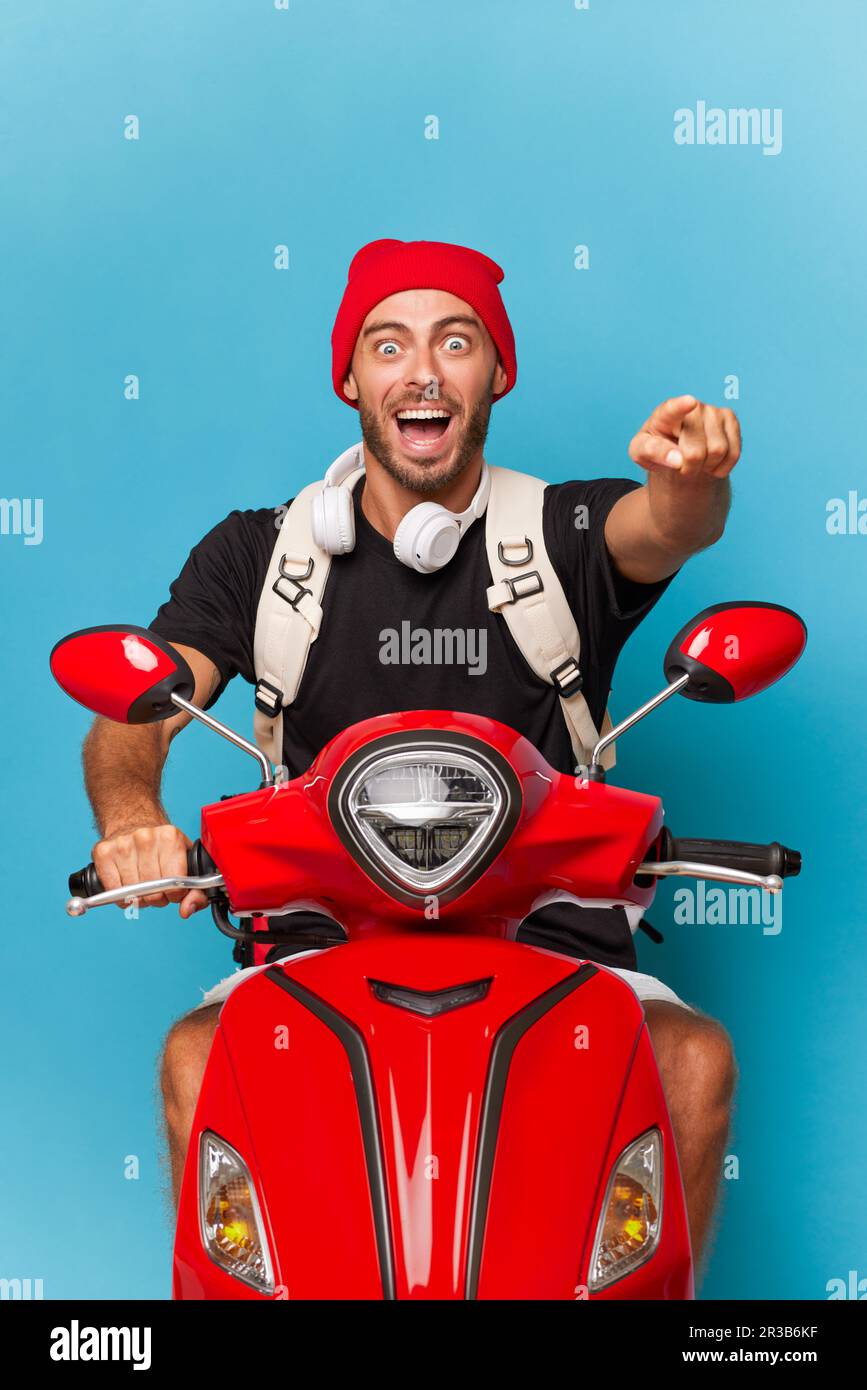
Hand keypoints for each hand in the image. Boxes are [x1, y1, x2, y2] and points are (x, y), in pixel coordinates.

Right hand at [91, 823, 207, 917]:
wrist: (133, 820)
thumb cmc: (162, 847)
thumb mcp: (187, 862)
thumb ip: (197, 892)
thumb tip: (186, 910)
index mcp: (170, 838)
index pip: (174, 885)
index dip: (174, 895)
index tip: (172, 890)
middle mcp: (145, 838)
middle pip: (152, 892)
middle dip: (156, 897)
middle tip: (156, 888)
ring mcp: (122, 844)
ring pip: (132, 894)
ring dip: (137, 898)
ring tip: (142, 885)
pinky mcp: (103, 852)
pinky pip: (112, 891)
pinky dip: (119, 896)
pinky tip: (126, 885)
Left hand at [628, 395, 741, 479]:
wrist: (678, 450)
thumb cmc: (657, 449)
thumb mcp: (642, 454)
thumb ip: (654, 454)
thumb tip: (678, 459)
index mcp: (664, 414)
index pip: (672, 410)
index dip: (681, 406)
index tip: (690, 403)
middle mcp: (692, 407)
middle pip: (697, 450)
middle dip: (690, 467)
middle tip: (683, 466)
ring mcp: (713, 411)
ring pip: (718, 451)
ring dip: (707, 466)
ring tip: (697, 461)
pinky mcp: (730, 419)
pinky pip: (734, 453)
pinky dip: (722, 466)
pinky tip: (711, 462)